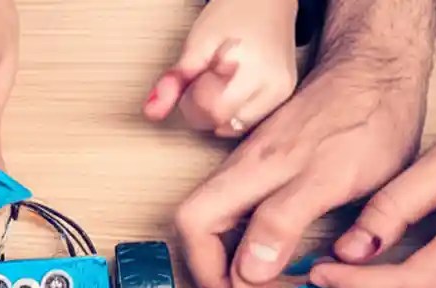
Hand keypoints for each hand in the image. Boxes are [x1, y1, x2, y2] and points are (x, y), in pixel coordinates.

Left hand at [145, 0, 298, 136]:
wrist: (266, 1)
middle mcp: (274, 86)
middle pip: (222, 122)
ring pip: (234, 126)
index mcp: (253, 69)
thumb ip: (175, 79)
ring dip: (218, 111)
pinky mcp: (283, 98)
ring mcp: (282, 94)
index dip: (193, 100)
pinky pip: (248, 121)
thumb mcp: (196, 44)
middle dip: (204, 106)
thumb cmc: (232, 15)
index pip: (212, 112)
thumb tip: (152, 112)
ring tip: (222, 79)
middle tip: (207, 75)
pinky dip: (233, 110)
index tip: (194, 79)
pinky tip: (233, 88)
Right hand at [173, 52, 431, 287]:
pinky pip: (250, 225)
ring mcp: (256, 179)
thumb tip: (247, 269)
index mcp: (250, 176)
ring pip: (225, 235)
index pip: (197, 234)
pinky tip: (295, 266)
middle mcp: (244, 178)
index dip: (223, 281)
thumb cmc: (366, 116)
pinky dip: (266, 256)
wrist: (383, 73)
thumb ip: (284, 219)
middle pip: (200, 239)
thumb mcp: (332, 174)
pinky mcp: (274, 180)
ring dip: (247, 274)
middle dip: (226, 285)